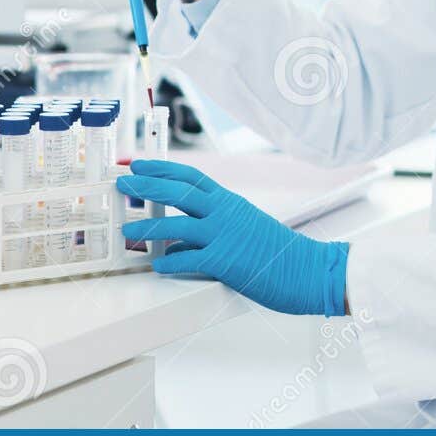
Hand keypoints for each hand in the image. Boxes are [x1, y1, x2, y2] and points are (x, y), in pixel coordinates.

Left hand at [118, 159, 348, 316]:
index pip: (191, 177)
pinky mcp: (225, 261)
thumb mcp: (248, 227)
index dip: (162, 168)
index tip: (140, 164)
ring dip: (148, 226)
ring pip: (176, 225)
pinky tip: (157, 265)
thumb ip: (216, 228)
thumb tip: (181, 241)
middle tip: (124, 183)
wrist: (310, 270)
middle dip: (147, 186)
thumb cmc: (280, 253)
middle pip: (179, 192)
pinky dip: (169, 262)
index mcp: (231, 202)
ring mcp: (225, 235)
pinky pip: (187, 259)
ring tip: (127, 229)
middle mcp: (226, 213)